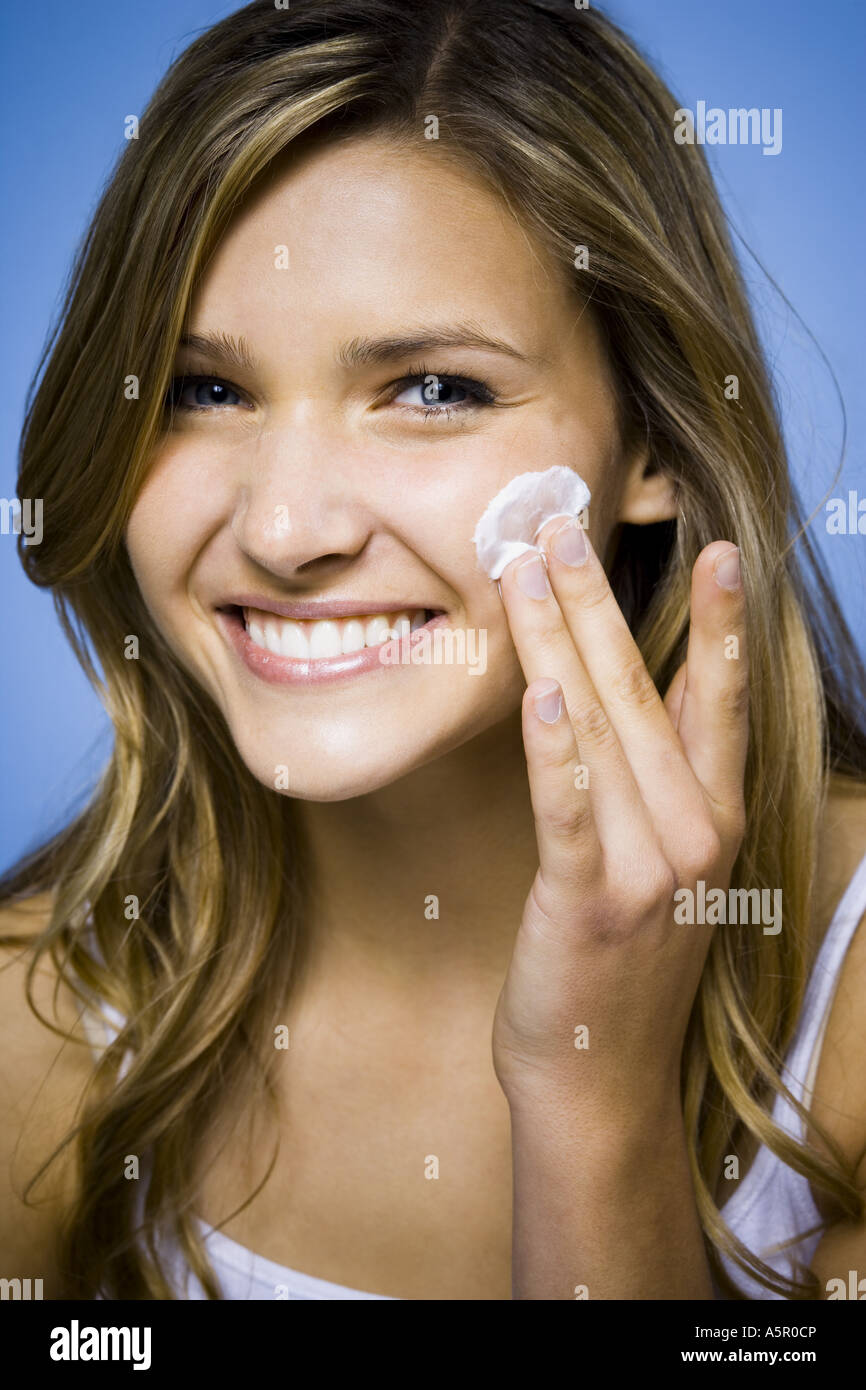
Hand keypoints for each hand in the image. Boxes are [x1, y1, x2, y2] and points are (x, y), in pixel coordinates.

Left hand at [491, 518, 747, 1121]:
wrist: (601, 1081)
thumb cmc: (621, 966)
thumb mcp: (663, 868)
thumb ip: (653, 788)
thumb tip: (609, 702)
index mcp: (717, 820)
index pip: (720, 701)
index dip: (720, 623)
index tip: (718, 548)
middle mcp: (696, 834)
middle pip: (643, 693)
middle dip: (600, 601)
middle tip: (561, 523)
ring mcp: (647, 869)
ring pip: (599, 730)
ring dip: (561, 641)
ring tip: (529, 566)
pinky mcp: (588, 902)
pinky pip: (569, 812)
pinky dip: (555, 754)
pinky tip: (539, 694)